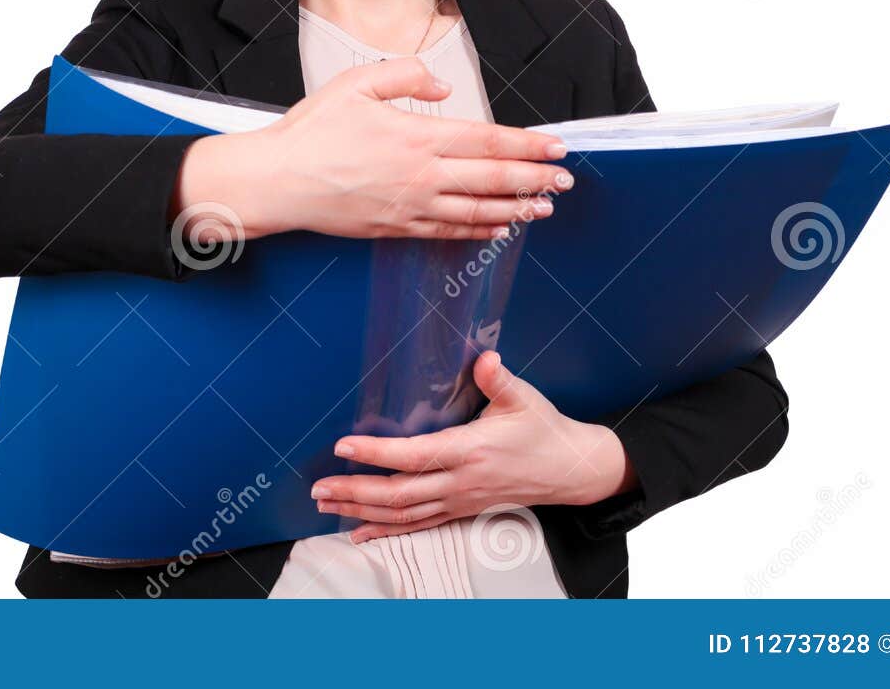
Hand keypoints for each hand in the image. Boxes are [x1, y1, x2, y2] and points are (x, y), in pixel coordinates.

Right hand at [173, 56, 574, 241]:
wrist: (277, 181)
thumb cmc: (312, 131)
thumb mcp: (356, 84)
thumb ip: (405, 76)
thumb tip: (441, 86)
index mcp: (417, 136)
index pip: (488, 141)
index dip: (528, 145)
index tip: (556, 146)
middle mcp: (422, 175)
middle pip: (494, 178)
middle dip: (535, 179)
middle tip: (565, 180)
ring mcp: (411, 206)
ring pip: (478, 210)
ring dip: (516, 209)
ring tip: (544, 208)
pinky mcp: (396, 227)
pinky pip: (449, 231)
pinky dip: (478, 230)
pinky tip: (497, 228)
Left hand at [308, 351, 637, 543]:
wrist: (570, 470)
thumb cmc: (543, 430)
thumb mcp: (525, 398)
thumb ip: (499, 380)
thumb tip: (485, 358)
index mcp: (470, 451)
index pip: (414, 455)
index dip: (376, 453)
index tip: (343, 446)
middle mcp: (460, 482)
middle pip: (399, 494)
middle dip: (355, 490)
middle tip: (318, 487)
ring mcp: (459, 501)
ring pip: (403, 514)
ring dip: (361, 510)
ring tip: (326, 504)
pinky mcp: (461, 510)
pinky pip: (418, 526)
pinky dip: (385, 530)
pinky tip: (359, 531)